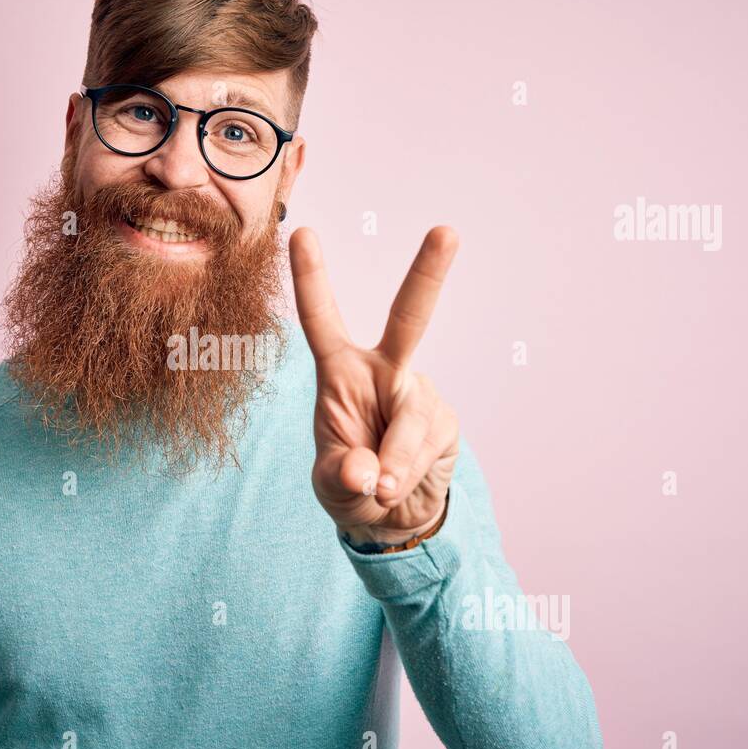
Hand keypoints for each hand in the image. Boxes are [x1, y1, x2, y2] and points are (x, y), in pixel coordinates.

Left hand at [289, 225, 460, 546]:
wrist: (392, 517)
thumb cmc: (350, 483)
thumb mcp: (331, 485)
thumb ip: (341, 477)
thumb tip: (366, 471)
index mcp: (341, 371)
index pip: (322, 319)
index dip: (311, 278)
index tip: (301, 231)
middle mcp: (384, 370)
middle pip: (409, 318)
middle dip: (428, 274)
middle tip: (446, 232)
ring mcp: (419, 393)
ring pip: (410, 420)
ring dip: (393, 464)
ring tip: (379, 490)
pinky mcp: (445, 420)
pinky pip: (426, 447)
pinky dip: (406, 474)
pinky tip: (396, 487)